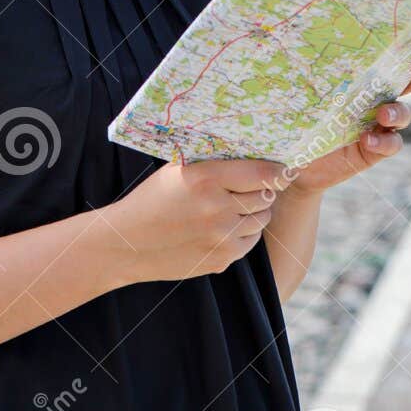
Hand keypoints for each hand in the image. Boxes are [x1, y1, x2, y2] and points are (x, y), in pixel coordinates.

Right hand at [110, 155, 293, 280]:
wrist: (127, 244)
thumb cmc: (152, 200)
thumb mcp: (176, 171)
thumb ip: (211, 162)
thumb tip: (252, 151)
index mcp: (204, 178)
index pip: (261, 172)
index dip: (278, 171)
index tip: (283, 170)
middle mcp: (216, 207)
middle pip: (265, 195)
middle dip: (263, 190)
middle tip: (255, 187)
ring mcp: (220, 236)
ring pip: (261, 219)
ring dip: (254, 212)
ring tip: (233, 208)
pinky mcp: (221, 258)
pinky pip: (250, 241)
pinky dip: (243, 233)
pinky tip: (224, 227)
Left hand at [277, 53, 410, 195]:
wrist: (295, 162)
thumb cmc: (298, 118)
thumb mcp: (303, 94)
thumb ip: (309, 76)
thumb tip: (296, 41)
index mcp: (360, 79)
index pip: (388, 60)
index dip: (410, 48)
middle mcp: (375, 98)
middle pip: (408, 81)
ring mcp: (378, 125)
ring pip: (403, 113)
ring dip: (398, 112)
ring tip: (383, 115)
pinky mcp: (374, 150)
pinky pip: (391, 144)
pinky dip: (384, 142)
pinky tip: (368, 141)